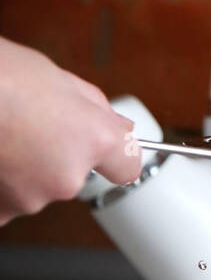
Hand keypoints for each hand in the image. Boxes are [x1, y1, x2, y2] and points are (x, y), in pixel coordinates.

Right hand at [0, 36, 141, 224]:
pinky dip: (0, 183)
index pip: (127, 165)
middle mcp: (67, 177)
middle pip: (74, 174)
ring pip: (36, 188)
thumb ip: (94, 109)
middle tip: (28, 124)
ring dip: (23, 170)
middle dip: (57, 154)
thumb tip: (116, 126)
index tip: (105, 149)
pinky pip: (7, 201)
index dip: (115, 155)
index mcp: (92, 139)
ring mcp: (28, 199)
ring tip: (2, 137)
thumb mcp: (58, 79)